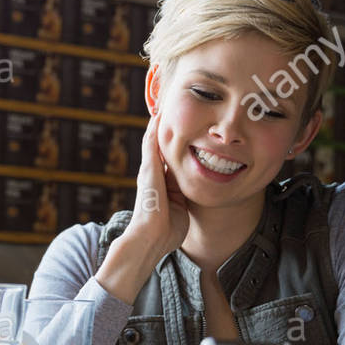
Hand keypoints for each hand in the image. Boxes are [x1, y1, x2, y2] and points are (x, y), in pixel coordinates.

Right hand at [95, 113, 189, 302]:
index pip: (171, 157)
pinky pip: (151, 145)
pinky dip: (154, 130)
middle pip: (162, 145)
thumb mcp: (181, 209)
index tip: (186, 127)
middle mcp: (154, 175)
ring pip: (154, 142)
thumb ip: (185, 198)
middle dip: (166, 129)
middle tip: (171, 107)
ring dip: (158, 124)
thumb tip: (195, 194)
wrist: (151, 240)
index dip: (178, 142)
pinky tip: (158, 114)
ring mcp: (149, 172)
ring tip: (163, 104)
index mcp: (164, 184)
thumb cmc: (167, 231)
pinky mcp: (148, 171)